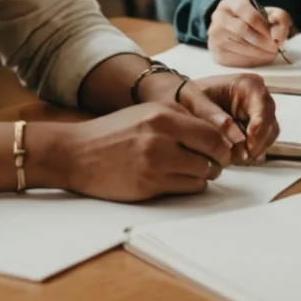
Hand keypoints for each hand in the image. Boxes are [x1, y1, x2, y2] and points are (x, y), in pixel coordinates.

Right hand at [29, 103, 234, 200]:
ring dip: (203, 175)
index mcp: (163, 115)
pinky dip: (188, 185)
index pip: (212, 132)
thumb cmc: (113, 132)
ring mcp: (155, 164)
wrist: (76, 153)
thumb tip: (216, 133)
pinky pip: (185, 188)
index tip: (223, 150)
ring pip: (202, 174)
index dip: (223, 144)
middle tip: (214, 163)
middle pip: (212, 154)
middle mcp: (161, 138)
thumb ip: (180, 117)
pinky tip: (177, 179)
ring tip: (191, 170)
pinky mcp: (148, 186)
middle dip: (218, 161)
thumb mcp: (147, 112)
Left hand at [188, 73, 280, 161]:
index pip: (263, 111)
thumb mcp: (198, 103)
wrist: (188, 95)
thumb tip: (237, 137)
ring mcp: (260, 107)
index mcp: (249, 85)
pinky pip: (264, 137)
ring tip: (237, 157)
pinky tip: (239, 153)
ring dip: (256, 147)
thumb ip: (215, 118)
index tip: (247, 147)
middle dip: (256, 143)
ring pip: (269, 133)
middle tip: (241, 158)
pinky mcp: (257, 119)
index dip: (258, 132)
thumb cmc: (192, 94)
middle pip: (269, 123)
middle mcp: (259, 94)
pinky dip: (254, 147)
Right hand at [208, 0, 294, 66]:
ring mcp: (215, 35)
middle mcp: (219, 17)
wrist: (232, 30)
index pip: (244, 9)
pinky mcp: (216, 52)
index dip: (261, 23)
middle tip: (275, 47)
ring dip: (259, 52)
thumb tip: (277, 33)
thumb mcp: (267, 12)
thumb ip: (279, 17)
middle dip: (262, 40)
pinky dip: (252, 60)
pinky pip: (235, 59)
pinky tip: (260, 58)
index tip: (273, 34)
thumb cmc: (254, 21)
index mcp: (231, 2)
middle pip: (242, 29)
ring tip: (270, 53)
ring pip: (239, 45)